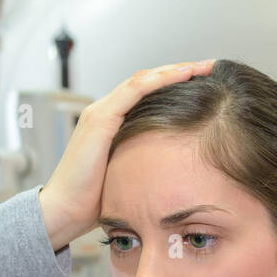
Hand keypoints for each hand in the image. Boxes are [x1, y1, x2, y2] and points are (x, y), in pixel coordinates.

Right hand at [37, 58, 215, 249]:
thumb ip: (147, 163)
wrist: (65, 211)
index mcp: (112, 123)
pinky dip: (161, 80)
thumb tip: (177, 168)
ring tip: (203, 66)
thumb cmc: (96, 201)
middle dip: (181, 71)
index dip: (175, 84)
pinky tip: (184, 75)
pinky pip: (135, 90)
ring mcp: (101, 112)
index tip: (205, 82)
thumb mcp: (130, 176)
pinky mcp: (101, 119)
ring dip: (175, 70)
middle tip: (211, 66)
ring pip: (143, 79)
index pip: (147, 93)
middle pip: (147, 80)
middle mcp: (105, 111)